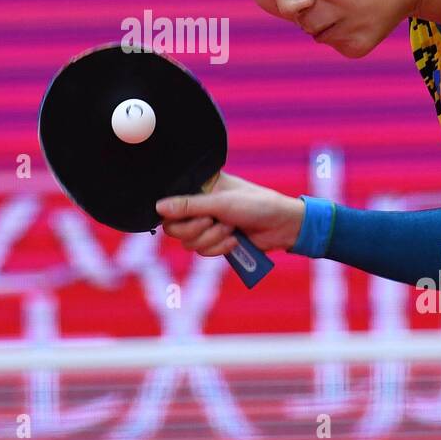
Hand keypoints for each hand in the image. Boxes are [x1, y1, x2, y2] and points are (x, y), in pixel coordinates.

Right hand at [155, 172, 304, 256]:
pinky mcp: (215, 242)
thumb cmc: (256, 204)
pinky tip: (234, 240)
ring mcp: (206, 225)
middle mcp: (199, 205)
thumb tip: (158, 207)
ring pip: (188, 243)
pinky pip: (202, 252)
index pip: (169, 203)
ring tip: (230, 229)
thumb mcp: (221, 203)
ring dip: (211, 239)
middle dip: (195, 229)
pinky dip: (219, 248)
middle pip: (174, 228)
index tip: (187, 216)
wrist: (282, 226)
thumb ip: (189, 206)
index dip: (174, 214)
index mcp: (199, 187)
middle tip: (212, 222)